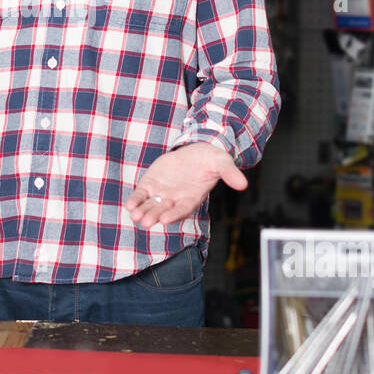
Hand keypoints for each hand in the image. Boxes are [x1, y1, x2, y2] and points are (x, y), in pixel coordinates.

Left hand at [123, 142, 247, 228]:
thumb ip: (230, 173)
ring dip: (142, 211)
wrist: (196, 152)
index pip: (183, 209)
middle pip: (164, 210)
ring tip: (134, 215)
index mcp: (192, 197)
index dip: (174, 214)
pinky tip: (129, 205)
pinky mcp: (151, 185)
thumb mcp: (222, 162)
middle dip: (154, 216)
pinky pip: (142, 196)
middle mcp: (176, 199)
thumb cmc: (210, 160)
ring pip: (151, 205)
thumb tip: (243, 184)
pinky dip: (135, 200)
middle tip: (145, 222)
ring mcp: (162, 193)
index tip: (166, 220)